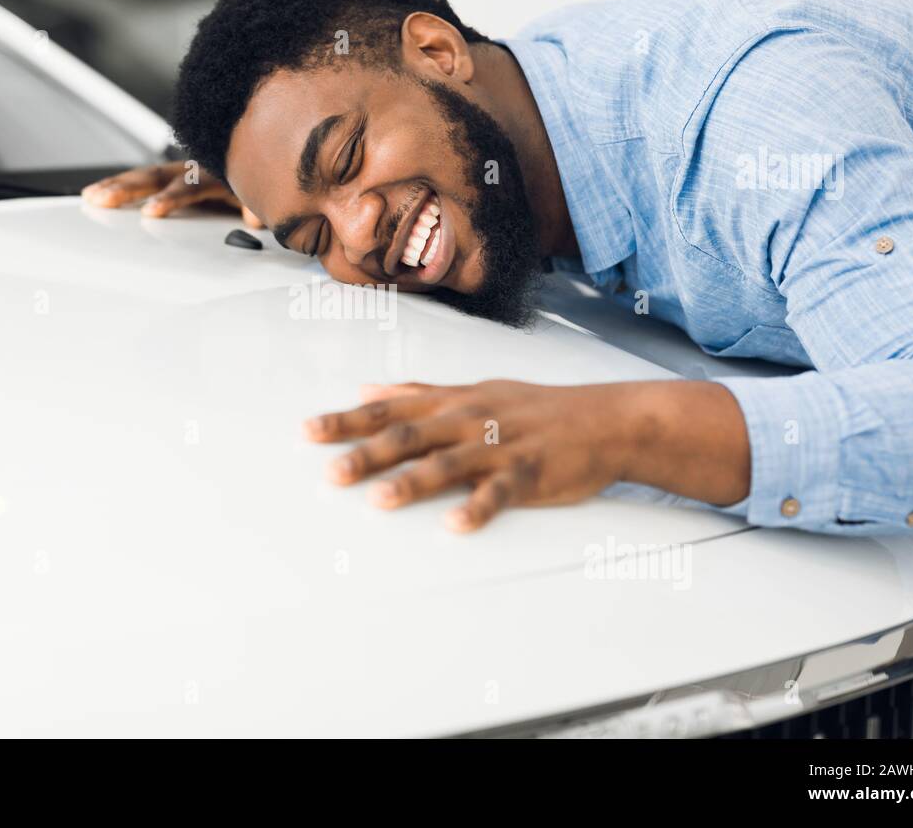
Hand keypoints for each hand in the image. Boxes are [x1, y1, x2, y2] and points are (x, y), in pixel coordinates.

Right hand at [80, 161, 262, 227]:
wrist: (258, 157)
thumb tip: (255, 219)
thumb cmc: (256, 182)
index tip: (149, 212)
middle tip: (103, 200)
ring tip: (92, 196)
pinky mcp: (172, 175)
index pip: (189, 186)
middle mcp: (194, 169)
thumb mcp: (260, 197)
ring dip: (117, 185)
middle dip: (129, 188)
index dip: (169, 198)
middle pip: (157, 176)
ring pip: (145, 175)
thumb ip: (257, 207)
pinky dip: (120, 183)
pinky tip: (98, 192)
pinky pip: (143, 178)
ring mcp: (180, 171)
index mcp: (217, 174)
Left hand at [303, 380, 635, 532]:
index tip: (308, 431)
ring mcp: (499, 447)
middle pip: (410, 437)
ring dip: (413, 481)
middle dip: (367, 454)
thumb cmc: (533, 407)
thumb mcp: (473, 389)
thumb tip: (367, 388)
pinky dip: (478, 508)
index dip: (347, 420)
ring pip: (450, 464)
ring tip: (379, 499)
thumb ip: (417, 393)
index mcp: (451, 403)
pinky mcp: (530, 473)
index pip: (388, 410)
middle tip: (330, 472)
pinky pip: (500, 492)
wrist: (605, 419)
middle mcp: (469, 420)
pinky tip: (455, 524)